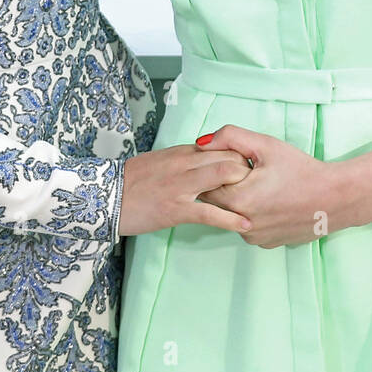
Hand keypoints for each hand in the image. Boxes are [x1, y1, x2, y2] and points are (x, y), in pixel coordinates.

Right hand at [117, 143, 253, 236]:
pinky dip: (231, 219)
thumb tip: (206, 163)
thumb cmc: (132, 181)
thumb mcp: (161, 162)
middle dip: (250, 172)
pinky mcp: (176, 209)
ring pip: (224, 177)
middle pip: (229, 158)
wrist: (106, 195)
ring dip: (246, 190)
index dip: (242, 157)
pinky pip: (210, 212)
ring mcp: (182, 186)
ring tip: (263, 203)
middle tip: (265, 187)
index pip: (221, 146)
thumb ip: (184, 161)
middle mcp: (185, 164)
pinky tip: (246, 224)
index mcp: (182, 152)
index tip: (256, 170)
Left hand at [195, 126, 358, 247]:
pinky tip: (272, 202)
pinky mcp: (266, 243)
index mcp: (238, 200)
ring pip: (232, 216)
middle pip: (218, 202)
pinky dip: (253, 214)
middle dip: (228, 186)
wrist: (336, 198)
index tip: (238, 162)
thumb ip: (230, 137)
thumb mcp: (266, 145)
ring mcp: (255, 238)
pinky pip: (248, 226)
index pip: (206, 185)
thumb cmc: (302, 169)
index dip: (219, 170)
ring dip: (240, 201)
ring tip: (265, 187)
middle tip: (252, 173)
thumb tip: (201, 142)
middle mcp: (242, 226)